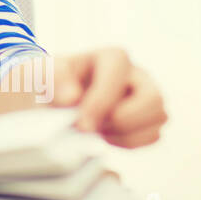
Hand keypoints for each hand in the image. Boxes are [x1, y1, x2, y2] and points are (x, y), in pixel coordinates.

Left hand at [49, 48, 167, 148]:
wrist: (53, 98)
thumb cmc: (51, 82)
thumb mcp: (42, 73)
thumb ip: (53, 79)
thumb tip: (72, 97)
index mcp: (113, 57)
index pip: (118, 75)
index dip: (101, 102)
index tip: (81, 123)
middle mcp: (137, 74)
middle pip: (153, 99)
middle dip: (124, 120)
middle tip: (94, 127)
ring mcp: (146, 96)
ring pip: (158, 119)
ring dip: (125, 133)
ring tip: (97, 128)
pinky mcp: (148, 118)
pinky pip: (153, 135)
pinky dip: (128, 142)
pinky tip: (105, 134)